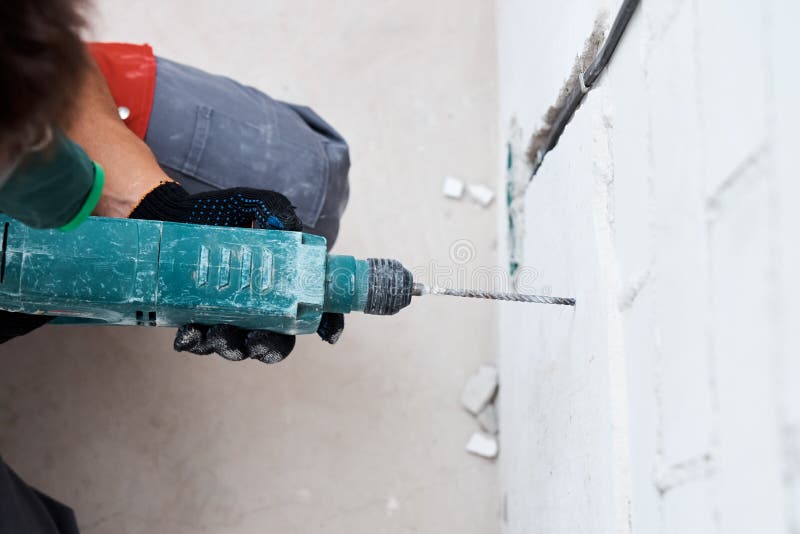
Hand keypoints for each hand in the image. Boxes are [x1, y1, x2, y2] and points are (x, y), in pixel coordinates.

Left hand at [130, 182, 343, 363]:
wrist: (170, 215)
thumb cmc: (219, 211)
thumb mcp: (253, 203)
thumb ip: (275, 210)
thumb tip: (284, 227)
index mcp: (284, 281)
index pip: (314, 307)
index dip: (328, 324)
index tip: (327, 334)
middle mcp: (262, 304)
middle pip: (278, 341)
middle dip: (269, 348)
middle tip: (256, 341)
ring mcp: (230, 315)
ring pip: (239, 347)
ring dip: (230, 348)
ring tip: (216, 334)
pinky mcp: (198, 318)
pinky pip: (200, 342)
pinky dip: (195, 343)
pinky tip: (188, 335)